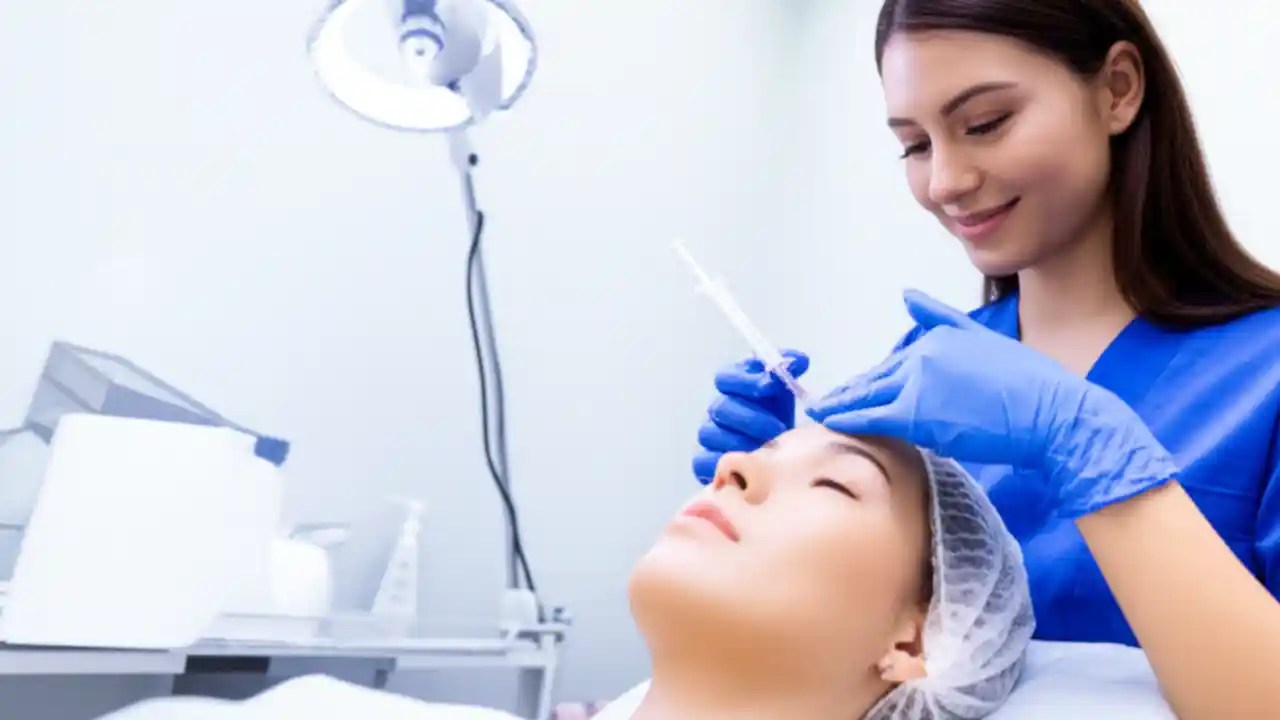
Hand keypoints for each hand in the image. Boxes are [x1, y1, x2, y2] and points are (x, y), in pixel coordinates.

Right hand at [692, 350, 809, 483]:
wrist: (779, 449)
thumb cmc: (777, 415)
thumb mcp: (786, 391)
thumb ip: (790, 371)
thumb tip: (798, 361)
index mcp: (733, 387)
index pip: (725, 377)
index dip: (745, 380)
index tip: (770, 386)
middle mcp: (717, 409)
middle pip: (721, 407)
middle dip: (750, 417)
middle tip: (777, 428)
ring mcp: (709, 434)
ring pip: (710, 433)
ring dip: (739, 442)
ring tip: (765, 450)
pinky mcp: (705, 460)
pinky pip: (701, 460)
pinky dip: (720, 463)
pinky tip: (744, 466)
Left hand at [808, 290, 1177, 516]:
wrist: (1055, 414)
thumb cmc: (1031, 387)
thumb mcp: (984, 338)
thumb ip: (941, 317)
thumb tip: (908, 295)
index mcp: (938, 337)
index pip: (896, 363)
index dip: (873, 381)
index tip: (853, 390)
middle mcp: (923, 354)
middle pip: (876, 378)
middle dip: (850, 393)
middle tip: (824, 404)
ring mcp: (918, 382)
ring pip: (869, 396)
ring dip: (840, 405)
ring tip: (819, 412)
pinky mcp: (917, 412)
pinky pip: (870, 416)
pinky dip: (844, 418)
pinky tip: (826, 420)